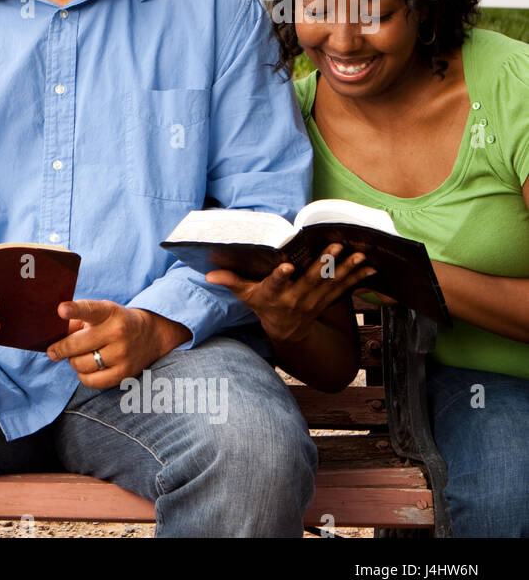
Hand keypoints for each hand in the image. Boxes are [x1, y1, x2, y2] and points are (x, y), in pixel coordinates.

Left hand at [47, 300, 189, 388]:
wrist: (150, 334)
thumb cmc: (115, 322)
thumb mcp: (100, 312)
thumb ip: (76, 321)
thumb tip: (56, 338)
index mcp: (109, 312)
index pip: (90, 310)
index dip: (74, 310)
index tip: (61, 310)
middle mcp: (117, 332)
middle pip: (76, 345)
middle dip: (60, 349)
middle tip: (53, 350)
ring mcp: (122, 354)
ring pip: (80, 364)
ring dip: (74, 361)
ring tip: (79, 356)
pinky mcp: (124, 373)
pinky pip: (91, 381)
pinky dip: (83, 376)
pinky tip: (88, 368)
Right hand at [205, 243, 376, 343]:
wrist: (286, 331)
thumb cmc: (263, 306)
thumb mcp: (245, 295)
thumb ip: (230, 281)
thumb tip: (208, 273)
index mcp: (273, 295)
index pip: (275, 285)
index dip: (280, 277)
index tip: (286, 267)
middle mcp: (294, 299)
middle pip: (311, 281)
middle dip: (325, 264)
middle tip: (337, 247)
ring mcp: (313, 301)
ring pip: (332, 284)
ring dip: (347, 269)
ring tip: (360, 255)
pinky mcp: (327, 301)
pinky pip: (344, 289)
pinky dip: (358, 279)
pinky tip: (371, 268)